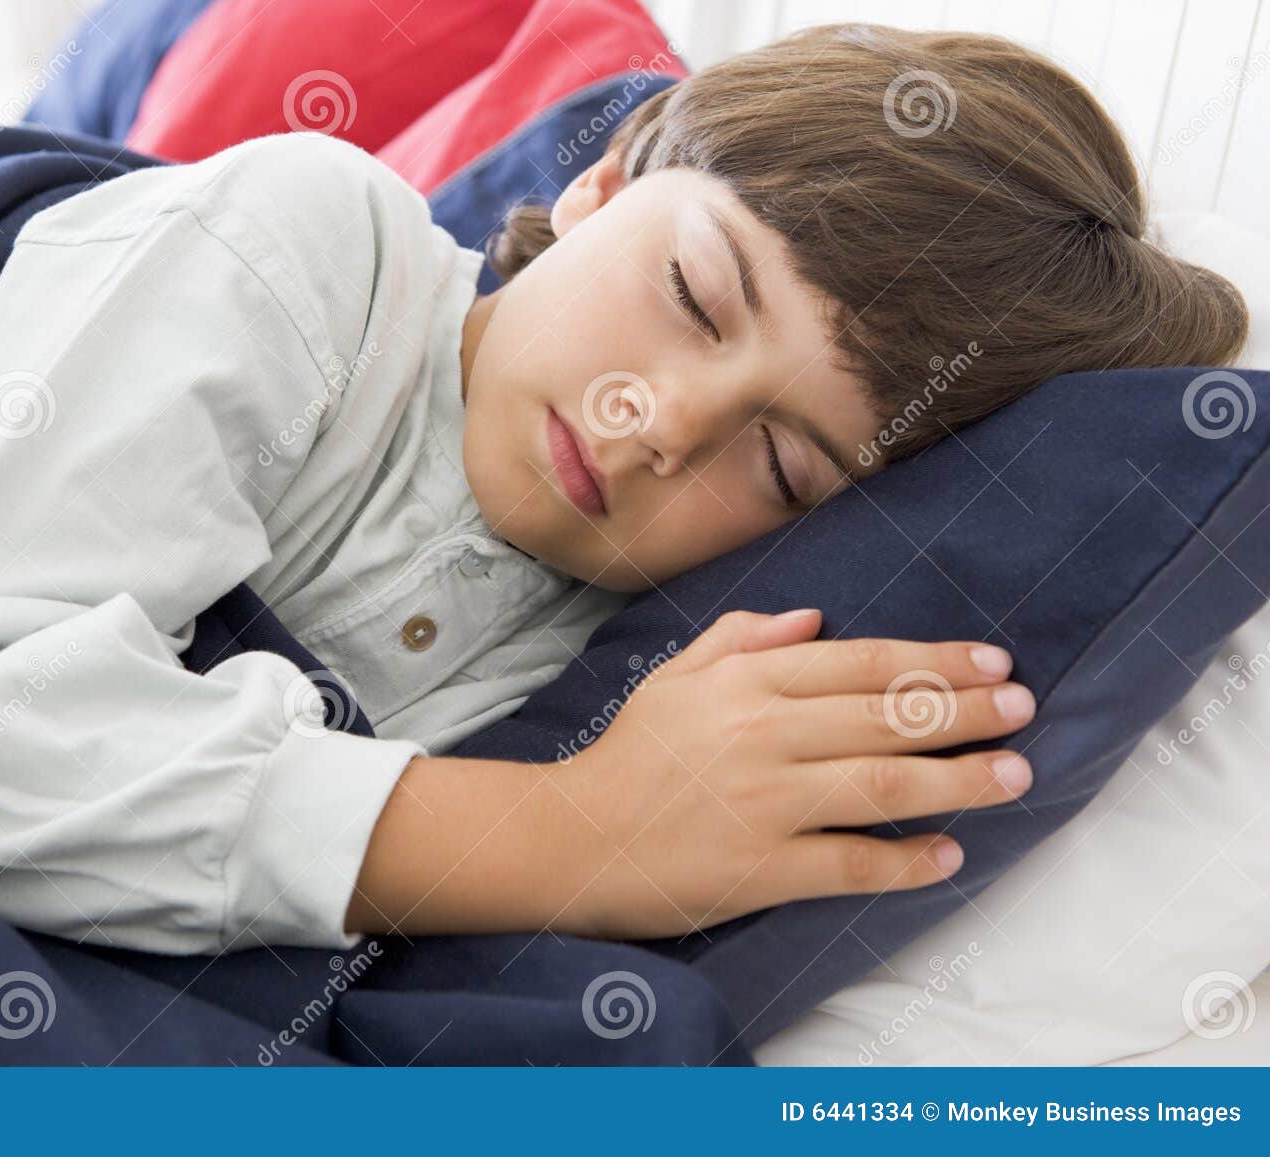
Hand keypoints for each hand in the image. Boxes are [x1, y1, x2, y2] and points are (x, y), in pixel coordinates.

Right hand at [552, 608, 1032, 938]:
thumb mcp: (674, 677)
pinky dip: (905, 860)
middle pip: (887, 716)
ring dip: (960, 779)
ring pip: (884, 783)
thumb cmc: (631, 755)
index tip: (992, 661)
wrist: (571, 838)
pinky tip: (947, 853)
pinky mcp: (762, 869)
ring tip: (1016, 775)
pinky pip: (850, 863)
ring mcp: (764, 804)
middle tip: (1025, 708)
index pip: (862, 663)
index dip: (935, 659)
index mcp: (745, 681)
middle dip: (968, 710)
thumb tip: (815, 620)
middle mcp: (762, 734)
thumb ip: (742, 639)